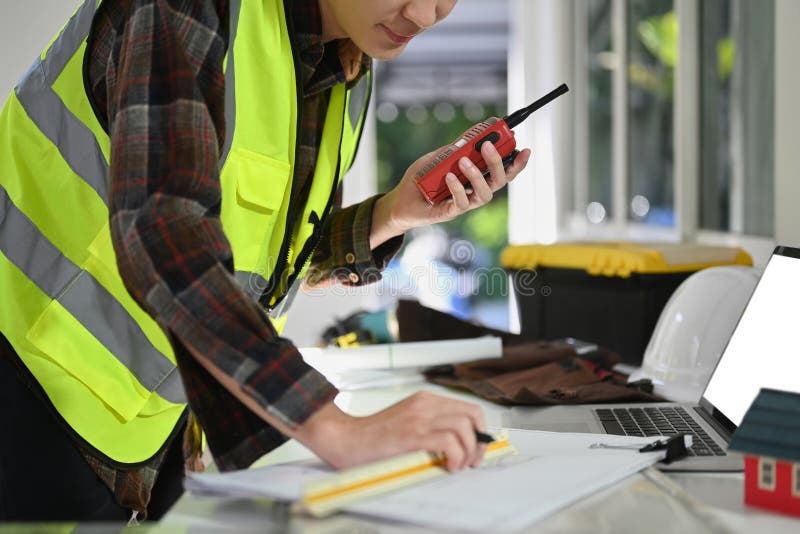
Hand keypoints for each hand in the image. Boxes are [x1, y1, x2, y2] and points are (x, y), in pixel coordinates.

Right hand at [295, 391, 488, 471]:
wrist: (346, 439)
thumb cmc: (374, 438)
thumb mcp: (407, 422)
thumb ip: (430, 426)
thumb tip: (460, 444)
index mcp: (425, 400)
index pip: (468, 408)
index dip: (480, 430)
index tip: (477, 448)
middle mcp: (425, 404)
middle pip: (472, 414)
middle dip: (480, 440)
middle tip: (473, 460)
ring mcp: (419, 418)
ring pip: (464, 427)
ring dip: (468, 450)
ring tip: (458, 465)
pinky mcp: (412, 434)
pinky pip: (448, 442)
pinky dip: (455, 457)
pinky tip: (447, 466)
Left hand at [371, 142, 530, 247]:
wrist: (400, 200)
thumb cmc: (421, 178)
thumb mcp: (437, 157)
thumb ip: (454, 148)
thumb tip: (471, 135)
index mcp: (476, 178)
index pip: (502, 172)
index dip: (516, 163)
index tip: (524, 149)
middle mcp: (474, 192)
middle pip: (498, 182)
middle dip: (498, 163)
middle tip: (488, 146)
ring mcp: (464, 203)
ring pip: (484, 194)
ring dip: (477, 176)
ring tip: (464, 161)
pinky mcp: (450, 213)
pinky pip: (461, 203)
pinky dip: (457, 188)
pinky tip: (449, 177)